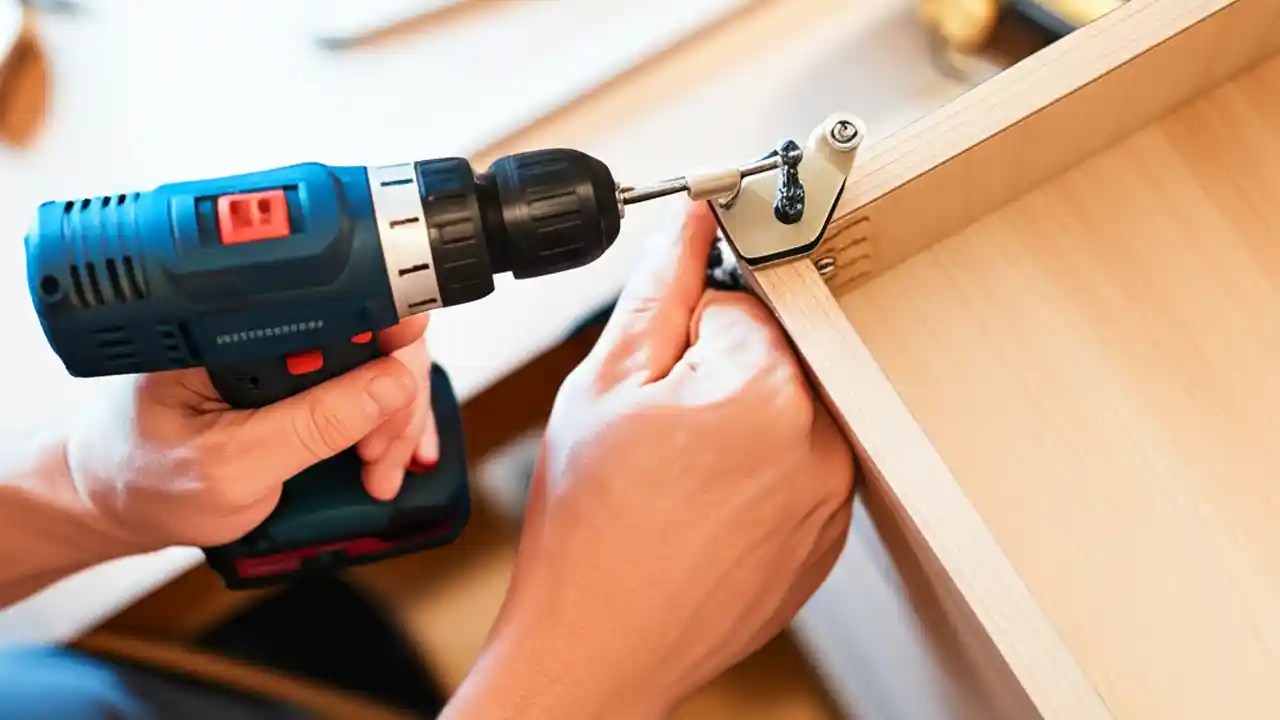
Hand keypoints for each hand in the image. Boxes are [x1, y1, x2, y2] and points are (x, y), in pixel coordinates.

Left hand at [62, 316, 438, 551]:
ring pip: (377, 362)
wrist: (115, 502)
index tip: (401, 402)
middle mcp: (262, 326)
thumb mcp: (230, 467)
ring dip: (395, 418)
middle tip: (380, 456)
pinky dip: (385, 422)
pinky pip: (363, 386)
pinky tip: (384, 454)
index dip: (389, 348)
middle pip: (371, 334)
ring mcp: (282, 353)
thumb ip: (312, 427)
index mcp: (234, 325)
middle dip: (395, 400)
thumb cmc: (148, 480)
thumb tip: (391, 383)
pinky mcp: (296, 379)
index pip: (340, 308)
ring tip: (378, 469)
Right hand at [447, 204, 854, 718]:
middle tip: (656, 439)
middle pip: (767, 355)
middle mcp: (821, 440)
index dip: (675, 339)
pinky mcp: (829, 538)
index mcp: (767, 388)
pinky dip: (757, 477)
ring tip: (677, 482)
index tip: (649, 389)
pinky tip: (703, 512)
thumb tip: (686, 226)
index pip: (733, 304)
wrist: (600, 648)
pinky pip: (797, 471)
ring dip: (737, 427)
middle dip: (710, 378)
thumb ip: (655, 290)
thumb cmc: (589, 533)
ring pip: (782, 412)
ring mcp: (833, 497)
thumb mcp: (602, 387)